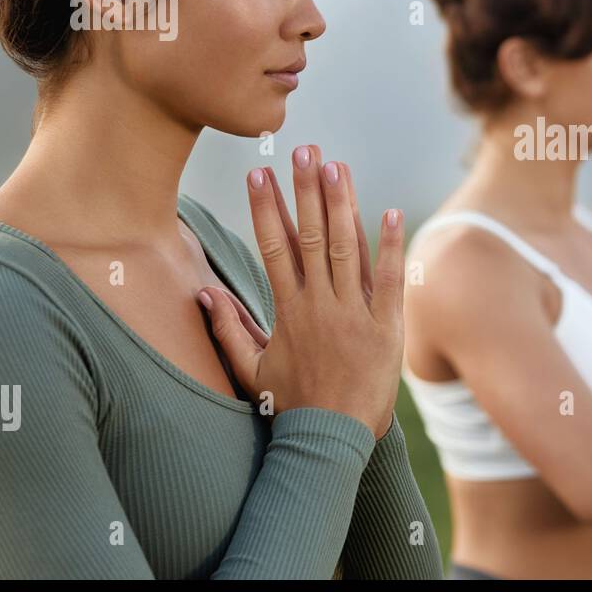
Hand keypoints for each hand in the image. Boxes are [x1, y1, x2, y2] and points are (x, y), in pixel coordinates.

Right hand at [197, 144, 404, 438]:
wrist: (332, 442)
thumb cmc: (293, 406)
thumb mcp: (252, 369)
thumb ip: (228, 329)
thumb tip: (201, 294)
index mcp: (288, 311)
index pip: (275, 247)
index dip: (267, 208)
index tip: (259, 173)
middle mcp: (320, 305)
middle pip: (311, 236)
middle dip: (306, 190)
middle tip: (304, 149)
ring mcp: (354, 314)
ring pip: (347, 248)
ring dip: (343, 204)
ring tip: (336, 165)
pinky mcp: (386, 327)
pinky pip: (390, 279)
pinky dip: (390, 246)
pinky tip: (390, 212)